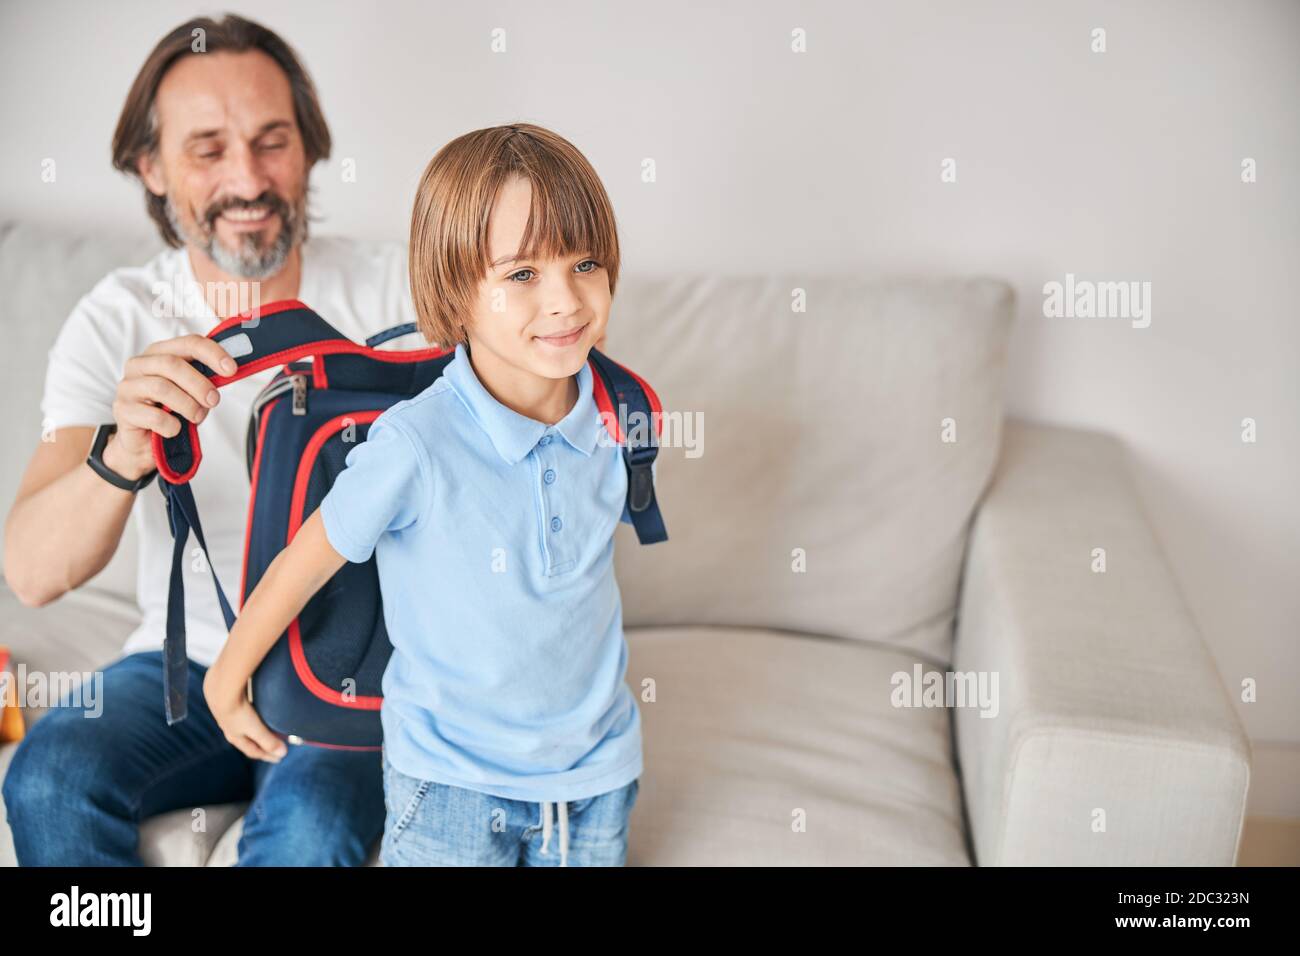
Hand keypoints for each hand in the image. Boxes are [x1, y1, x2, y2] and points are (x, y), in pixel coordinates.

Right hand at [108, 334, 239, 479]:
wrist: (146, 443)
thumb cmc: (171, 411)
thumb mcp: (192, 391)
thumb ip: (206, 378)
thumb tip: (231, 371)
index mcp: (159, 353)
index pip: (188, 343)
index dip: (212, 353)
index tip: (232, 369)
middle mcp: (139, 365)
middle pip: (172, 364)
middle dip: (199, 383)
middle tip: (214, 400)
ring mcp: (128, 386)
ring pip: (162, 388)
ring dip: (188, 405)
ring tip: (197, 416)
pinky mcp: (123, 410)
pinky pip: (154, 416)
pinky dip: (172, 425)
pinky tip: (174, 429)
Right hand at [203, 661, 286, 761]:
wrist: (221, 690)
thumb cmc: (238, 712)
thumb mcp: (255, 729)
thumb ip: (268, 741)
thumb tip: (283, 753)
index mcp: (235, 737)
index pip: (252, 751)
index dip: (266, 755)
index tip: (279, 758)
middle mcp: (229, 728)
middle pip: (247, 740)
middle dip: (260, 745)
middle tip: (273, 747)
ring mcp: (228, 715)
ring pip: (243, 727)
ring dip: (255, 731)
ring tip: (266, 729)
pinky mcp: (230, 701)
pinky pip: (243, 713)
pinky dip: (252, 716)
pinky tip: (255, 710)